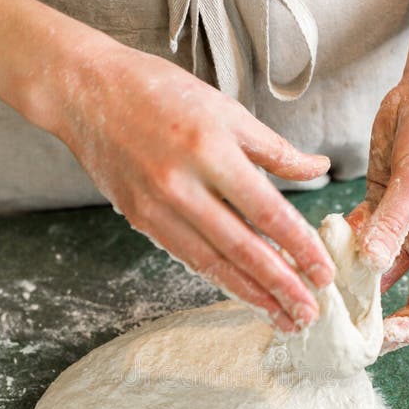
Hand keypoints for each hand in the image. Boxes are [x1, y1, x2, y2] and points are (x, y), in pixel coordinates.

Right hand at [51, 38, 332, 331]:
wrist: (86, 92)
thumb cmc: (158, 91)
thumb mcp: (225, 108)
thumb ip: (273, 148)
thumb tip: (318, 169)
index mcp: (211, 150)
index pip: (267, 212)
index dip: (299, 247)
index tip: (323, 273)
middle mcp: (183, 186)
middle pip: (242, 248)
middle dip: (280, 286)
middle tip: (309, 313)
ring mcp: (157, 207)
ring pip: (212, 262)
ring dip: (250, 294)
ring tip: (280, 316)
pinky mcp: (140, 219)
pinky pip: (187, 256)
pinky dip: (218, 278)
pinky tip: (243, 293)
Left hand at [347, 79, 408, 351]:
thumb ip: (393, 225)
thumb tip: (369, 264)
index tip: (387, 335)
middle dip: (386, 320)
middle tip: (350, 334)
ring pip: (383, 278)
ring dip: (358, 291)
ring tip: (330, 306)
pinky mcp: (383, 216)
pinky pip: (363, 247)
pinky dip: (343, 256)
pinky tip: (320, 263)